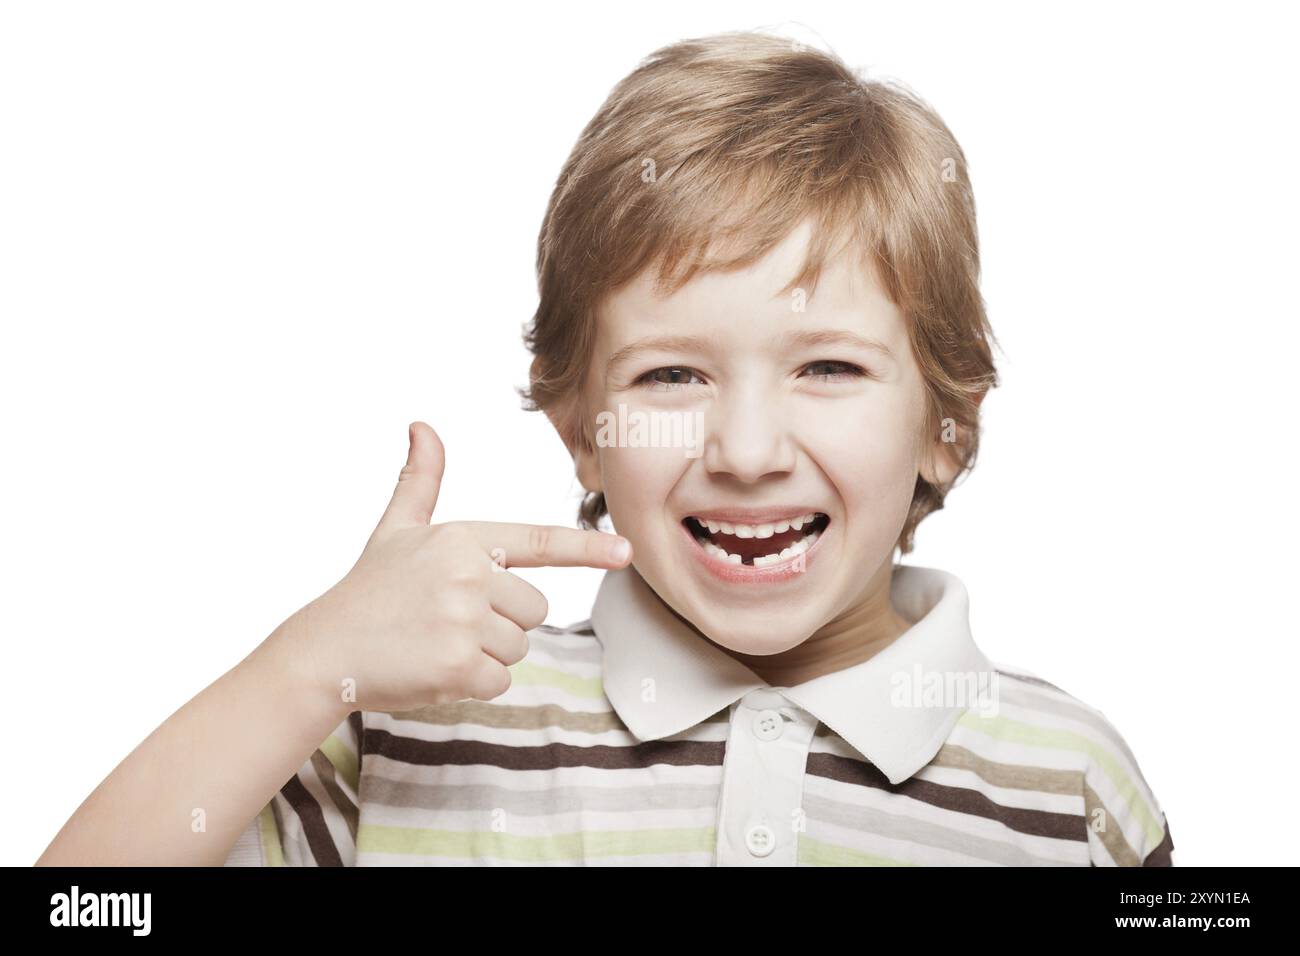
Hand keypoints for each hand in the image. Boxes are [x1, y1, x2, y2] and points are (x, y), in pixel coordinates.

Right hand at [278, 421, 632, 714]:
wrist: (324, 651)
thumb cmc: (368, 590)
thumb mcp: (395, 529)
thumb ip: (420, 480)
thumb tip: (422, 425)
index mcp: (463, 539)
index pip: (539, 543)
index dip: (587, 548)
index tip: (627, 551)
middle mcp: (469, 575)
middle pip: (534, 609)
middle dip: (501, 622)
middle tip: (447, 620)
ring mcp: (465, 621)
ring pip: (519, 647)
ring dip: (486, 655)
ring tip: (436, 642)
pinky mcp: (459, 666)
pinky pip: (500, 682)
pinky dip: (473, 685)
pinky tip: (434, 669)